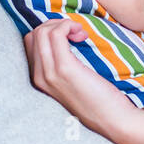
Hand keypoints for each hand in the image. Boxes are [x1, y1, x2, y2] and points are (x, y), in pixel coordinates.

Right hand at [24, 19, 137, 135]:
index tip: (72, 36)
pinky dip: (68, 26)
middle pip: (34, 34)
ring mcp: (49, 74)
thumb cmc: (98, 98)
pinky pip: (56, 34)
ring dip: (63, 25)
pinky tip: (82, 34)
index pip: (31, 43)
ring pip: (43, 32)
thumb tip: (66, 40)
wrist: (112, 119)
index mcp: (39, 79)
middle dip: (56, 25)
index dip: (50, 32)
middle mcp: (39, 77)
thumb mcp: (74, 82)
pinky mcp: (64, 69)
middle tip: (78, 34)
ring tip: (81, 34)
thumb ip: (63, 66)